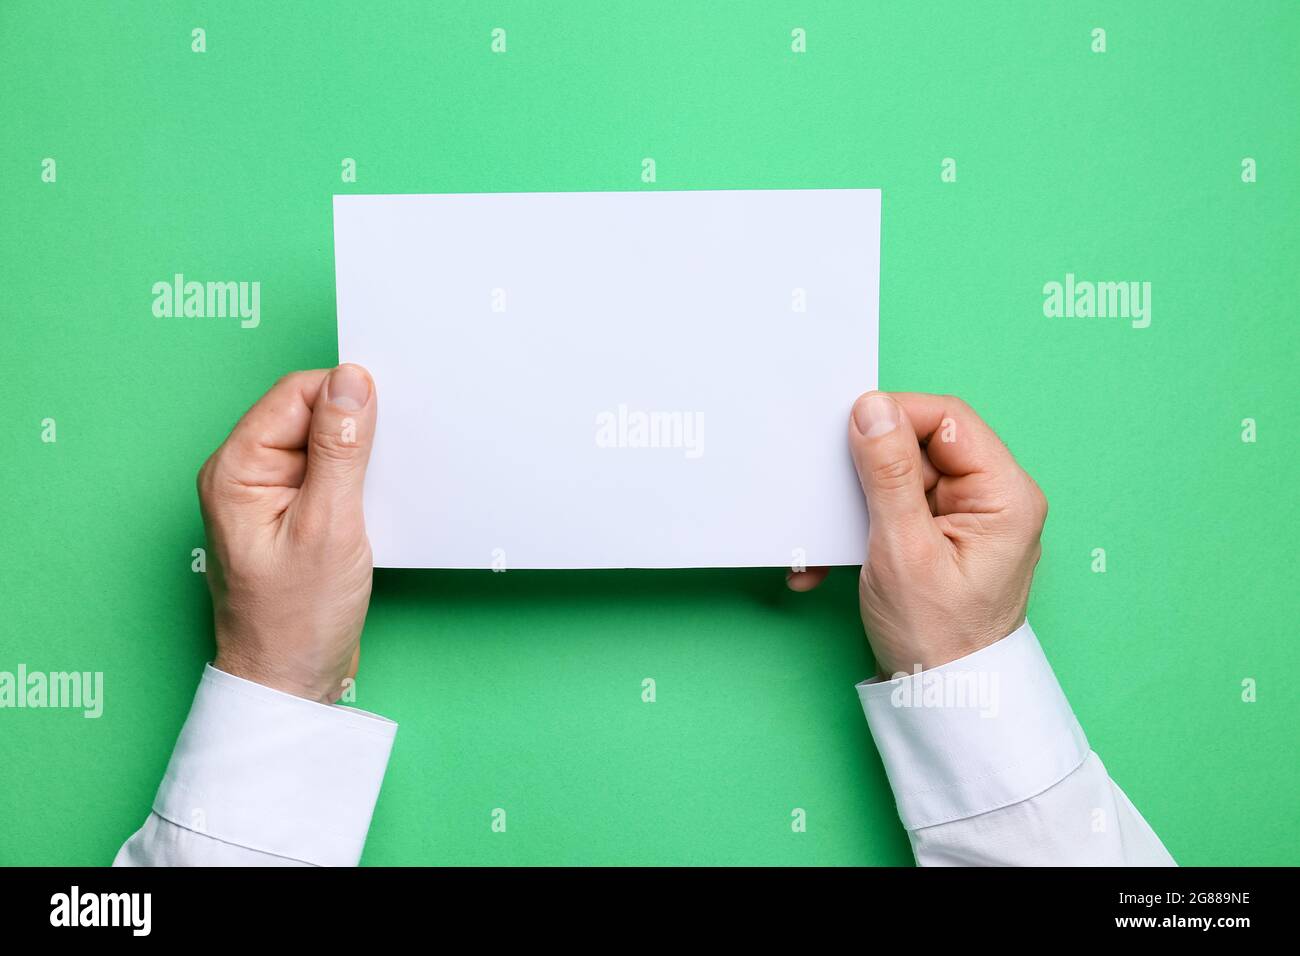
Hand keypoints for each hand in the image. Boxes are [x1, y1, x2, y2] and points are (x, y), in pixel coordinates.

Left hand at [197, 365, 377, 702]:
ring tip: (377, 495)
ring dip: (359, 460)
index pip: (296, 394)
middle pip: (310, 415)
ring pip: (325, 446)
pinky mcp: (296, 518)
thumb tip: (352, 382)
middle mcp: (247, 476)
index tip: (386, 419)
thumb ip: (340, 449)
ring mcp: (271, 498)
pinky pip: (330, 477)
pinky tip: (375, 507)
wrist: (291, 684)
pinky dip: (358, 484)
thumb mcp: (329, 527)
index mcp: (237, 469)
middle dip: (354, 429)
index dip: (344, 397)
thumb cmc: (295, 620)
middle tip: (385, 464)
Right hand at [788, 392, 1046, 676]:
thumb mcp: (903, 549)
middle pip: (919, 447)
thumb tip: (871, 408)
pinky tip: (828, 563)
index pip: (948, 420)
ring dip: (853, 508)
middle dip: (865, 472)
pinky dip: (858, 531)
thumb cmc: (939, 639)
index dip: (894, 416)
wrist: (943, 705)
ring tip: (823, 541)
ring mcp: (965, 521)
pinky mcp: (938, 540)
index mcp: (1004, 495)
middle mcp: (992, 500)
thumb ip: (888, 473)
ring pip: (898, 481)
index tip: (846, 429)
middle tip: (828, 490)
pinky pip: (892, 513)